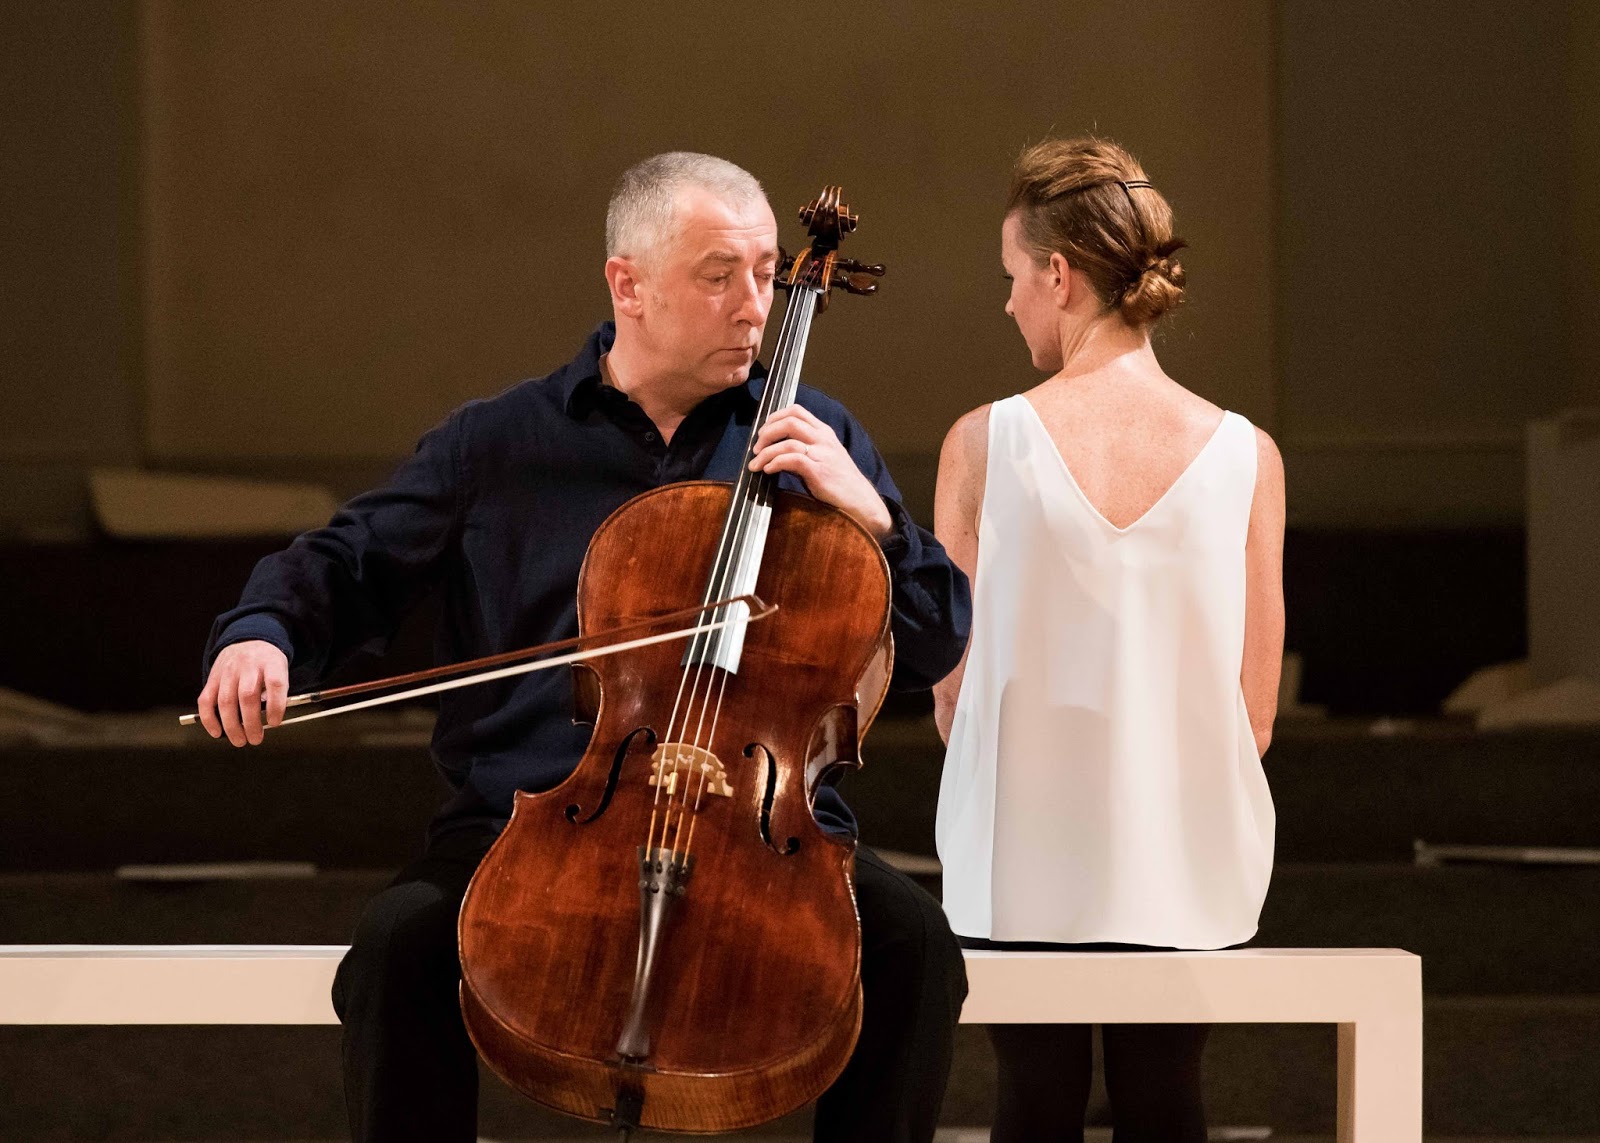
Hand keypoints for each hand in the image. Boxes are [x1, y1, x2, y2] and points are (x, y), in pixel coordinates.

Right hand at [197, 640, 289, 746]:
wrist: (248, 640)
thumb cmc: (267, 663)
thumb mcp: (280, 670)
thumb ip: (277, 692)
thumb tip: (269, 721)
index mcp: (270, 663)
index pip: (275, 683)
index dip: (276, 706)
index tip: (274, 723)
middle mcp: (248, 665)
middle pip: (247, 695)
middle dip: (251, 722)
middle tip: (255, 739)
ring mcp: (228, 671)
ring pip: (226, 701)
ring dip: (231, 725)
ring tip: (239, 740)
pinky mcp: (213, 677)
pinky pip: (206, 700)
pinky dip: (209, 719)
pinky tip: (217, 732)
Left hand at [748, 406, 893, 540]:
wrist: (860, 501)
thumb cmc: (840, 482)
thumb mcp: (824, 457)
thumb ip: (803, 450)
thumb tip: (775, 451)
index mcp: (824, 433)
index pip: (797, 411)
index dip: (775, 417)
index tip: (763, 431)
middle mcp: (823, 439)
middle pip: (790, 421)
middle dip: (767, 433)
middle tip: (756, 448)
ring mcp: (822, 454)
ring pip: (788, 441)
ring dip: (766, 452)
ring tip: (756, 464)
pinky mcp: (819, 471)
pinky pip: (791, 459)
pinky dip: (775, 463)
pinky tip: (768, 470)